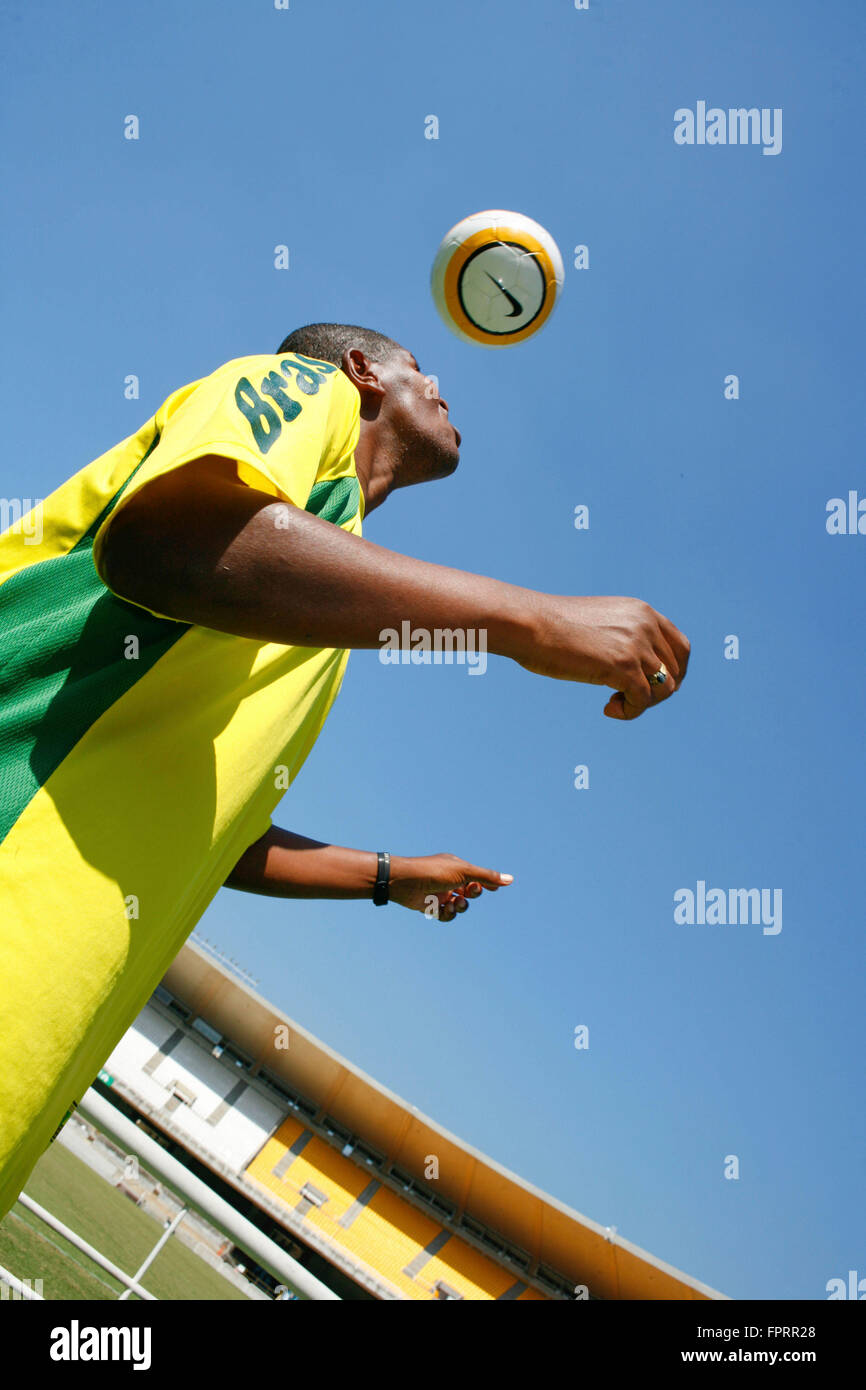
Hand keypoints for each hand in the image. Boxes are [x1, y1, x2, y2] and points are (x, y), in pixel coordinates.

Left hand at [388, 853, 512, 920]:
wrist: (404, 881)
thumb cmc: (434, 871)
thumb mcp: (464, 872)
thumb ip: (486, 877)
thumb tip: (510, 879)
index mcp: (455, 867)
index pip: (476, 876)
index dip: (486, 883)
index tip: (495, 889)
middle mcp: (448, 879)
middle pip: (470, 892)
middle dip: (473, 894)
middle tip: (468, 892)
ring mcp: (439, 893)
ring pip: (459, 905)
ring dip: (460, 907)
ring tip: (455, 903)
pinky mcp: (430, 906)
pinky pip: (446, 915)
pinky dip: (448, 914)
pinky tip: (444, 909)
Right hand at [514, 595, 689, 720]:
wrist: (529, 624)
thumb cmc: (550, 627)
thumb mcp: (598, 625)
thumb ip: (620, 637)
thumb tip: (632, 669)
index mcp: (641, 611)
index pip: (680, 647)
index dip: (673, 672)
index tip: (652, 686)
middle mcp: (646, 624)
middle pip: (676, 670)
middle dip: (657, 691)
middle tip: (628, 698)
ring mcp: (637, 645)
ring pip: (665, 688)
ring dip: (642, 702)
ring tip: (614, 703)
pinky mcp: (624, 667)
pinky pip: (643, 700)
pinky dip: (630, 711)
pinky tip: (607, 709)